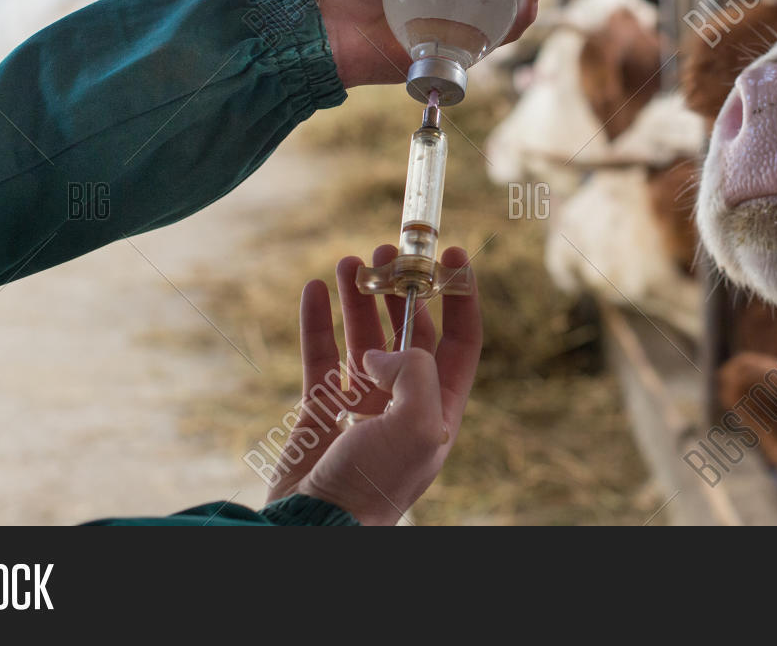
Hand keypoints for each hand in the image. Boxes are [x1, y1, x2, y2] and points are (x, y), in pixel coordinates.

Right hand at [265, 245, 481, 524]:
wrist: (315, 525)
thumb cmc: (375, 484)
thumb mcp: (418, 423)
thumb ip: (415, 372)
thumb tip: (379, 350)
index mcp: (439, 409)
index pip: (461, 341)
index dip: (461, 296)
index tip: (452, 253)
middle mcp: (404, 403)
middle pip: (410, 333)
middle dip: (402, 289)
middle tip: (391, 250)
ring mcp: (361, 406)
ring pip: (363, 337)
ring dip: (359, 297)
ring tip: (351, 260)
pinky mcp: (319, 409)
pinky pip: (319, 355)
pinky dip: (317, 321)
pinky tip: (315, 289)